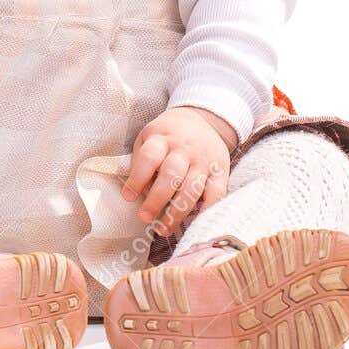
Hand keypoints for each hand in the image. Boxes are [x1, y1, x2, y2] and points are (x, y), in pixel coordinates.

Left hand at [122, 106, 236, 237]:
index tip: (127, 197)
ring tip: (163, 229)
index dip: (137, 178)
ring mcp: (204, 160)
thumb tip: (141, 194)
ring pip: (192, 188)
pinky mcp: (221, 171)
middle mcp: (184, 148)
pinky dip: (206, 211)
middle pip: (171, 175)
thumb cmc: (167, 135)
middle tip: (144, 218)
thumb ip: (142, 162)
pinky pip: (216, 194)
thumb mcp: (148, 138)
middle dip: (157, 200)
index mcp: (162, 138)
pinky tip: (194, 225)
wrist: (202, 120)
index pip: (149, 157)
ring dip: (177, 212)